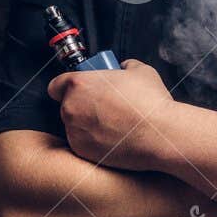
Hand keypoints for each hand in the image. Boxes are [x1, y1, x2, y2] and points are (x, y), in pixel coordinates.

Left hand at [47, 58, 175, 170]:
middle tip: (102, 108)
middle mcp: (70, 108)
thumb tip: (124, 67)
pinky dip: (92, 142)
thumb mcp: (140, 71)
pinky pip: (82, 143)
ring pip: (74, 126)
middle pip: (66, 106)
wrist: (159, 135)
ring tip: (111, 125)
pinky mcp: (82, 150)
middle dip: (81, 107)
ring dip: (86, 125)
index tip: (79, 91)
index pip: (56, 85)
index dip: (67, 88)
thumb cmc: (149, 103)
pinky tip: (111, 138)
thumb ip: (125, 66)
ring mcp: (74, 131)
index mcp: (78, 84)